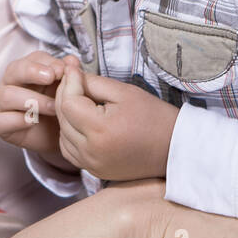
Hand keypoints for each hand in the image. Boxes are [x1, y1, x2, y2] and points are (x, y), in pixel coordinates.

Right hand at [0, 51, 75, 171]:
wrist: (55, 136)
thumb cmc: (57, 108)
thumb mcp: (67, 89)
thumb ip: (69, 74)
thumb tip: (71, 61)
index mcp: (28, 69)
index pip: (33, 58)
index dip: (48, 62)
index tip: (62, 70)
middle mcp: (12, 83)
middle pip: (14, 69)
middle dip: (32, 71)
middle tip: (51, 77)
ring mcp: (3, 104)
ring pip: (7, 95)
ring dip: (33, 100)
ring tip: (53, 108)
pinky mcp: (0, 124)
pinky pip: (0, 121)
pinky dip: (17, 121)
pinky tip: (32, 121)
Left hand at [55, 54, 179, 181]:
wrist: (174, 149)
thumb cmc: (154, 117)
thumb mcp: (124, 92)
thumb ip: (93, 82)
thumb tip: (71, 74)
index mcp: (100, 130)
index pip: (68, 102)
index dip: (68, 82)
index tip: (74, 67)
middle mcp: (91, 152)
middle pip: (62, 118)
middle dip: (64, 94)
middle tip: (72, 76)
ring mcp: (92, 164)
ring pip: (62, 134)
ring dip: (65, 114)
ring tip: (77, 97)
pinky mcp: (95, 171)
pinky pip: (70, 150)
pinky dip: (69, 134)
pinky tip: (80, 120)